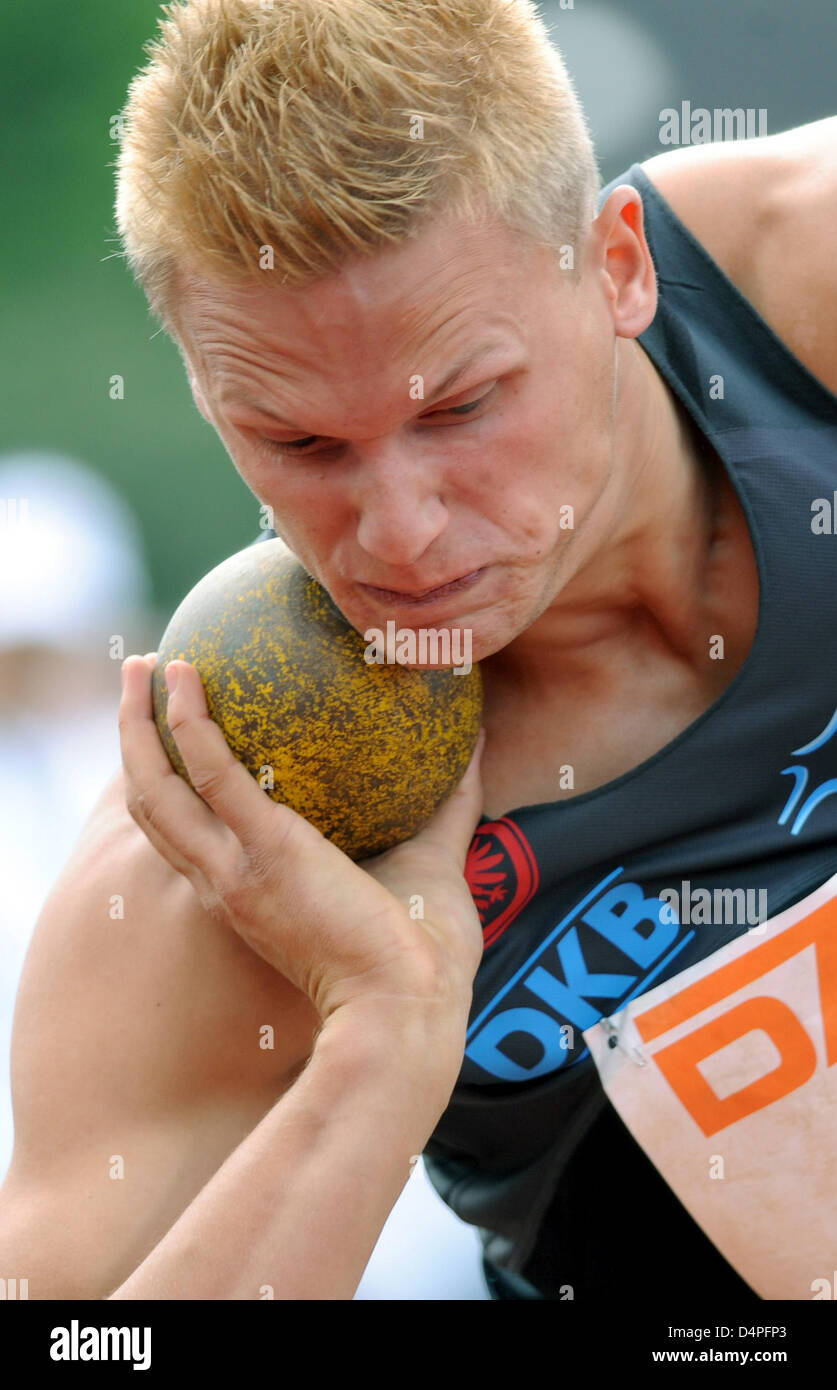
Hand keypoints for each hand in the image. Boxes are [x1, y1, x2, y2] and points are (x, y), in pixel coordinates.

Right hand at [119, 654, 485, 1027]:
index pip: (192, 835)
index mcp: (253, 890)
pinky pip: (210, 772)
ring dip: (137, 724)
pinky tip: (187, 675)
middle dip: (135, 744)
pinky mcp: (263, 852)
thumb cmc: (426, 957)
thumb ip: (452, 802)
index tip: (177, 732)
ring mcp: (236, 869)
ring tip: (140, 667)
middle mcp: (226, 882)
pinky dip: (188, 721)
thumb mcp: (435, 862)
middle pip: (154, 806)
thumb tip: (480, 740)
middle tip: (138, 685)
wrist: (413, 1006)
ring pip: (156, 788)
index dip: (174, 784)